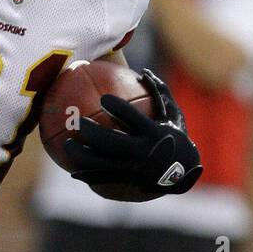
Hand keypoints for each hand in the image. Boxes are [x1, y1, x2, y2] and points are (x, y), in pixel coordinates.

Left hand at [65, 68, 202, 196]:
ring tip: (67, 145)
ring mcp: (134, 168)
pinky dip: (87, 174)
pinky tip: (72, 171)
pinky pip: (104, 178)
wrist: (184, 174)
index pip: (131, 117)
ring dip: (82, 154)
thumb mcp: (174, 115)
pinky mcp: (128, 180)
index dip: (117, 107)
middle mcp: (142, 151)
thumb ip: (160, 93)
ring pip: (102, 162)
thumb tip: (144, 71)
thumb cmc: (177, 137)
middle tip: (78, 122)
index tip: (103, 99)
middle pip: (111, 141)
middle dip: (92, 131)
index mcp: (153, 132)